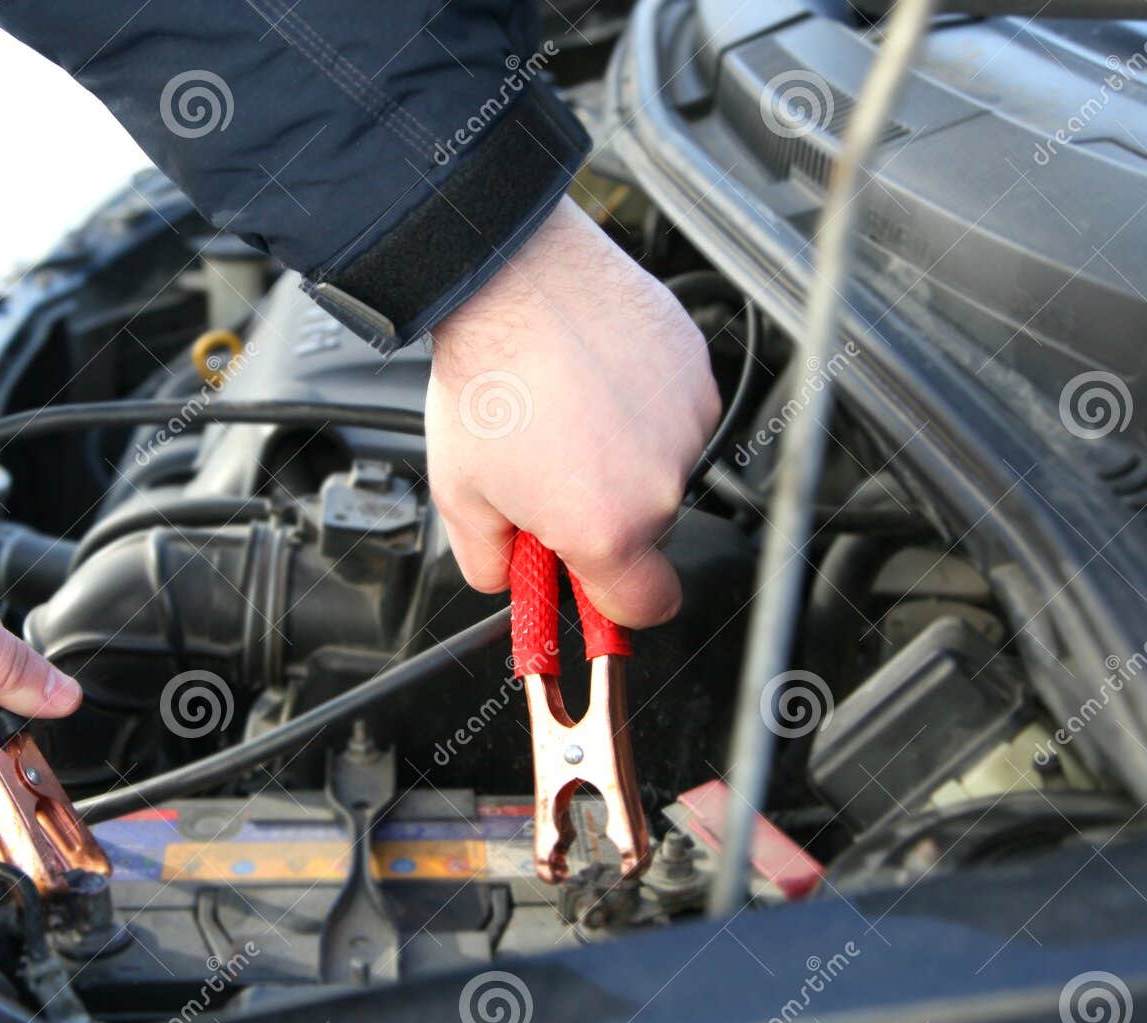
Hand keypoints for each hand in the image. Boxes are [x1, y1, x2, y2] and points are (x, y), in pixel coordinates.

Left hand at [425, 196, 719, 626]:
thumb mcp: (459, 495)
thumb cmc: (488, 378)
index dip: (615, 603)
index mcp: (606, 528)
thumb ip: (489, 562)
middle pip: (646, 531)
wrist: (514, 280)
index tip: (595, 585)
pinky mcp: (697, 373)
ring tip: (565, 412)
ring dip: (622, 455)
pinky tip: (593, 379)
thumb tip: (508, 580)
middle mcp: (659, 483)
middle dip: (603, 514)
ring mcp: (688, 424)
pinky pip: (674, 413)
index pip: (646, 606)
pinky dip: (640, 405)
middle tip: (548, 470)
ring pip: (660, 469)